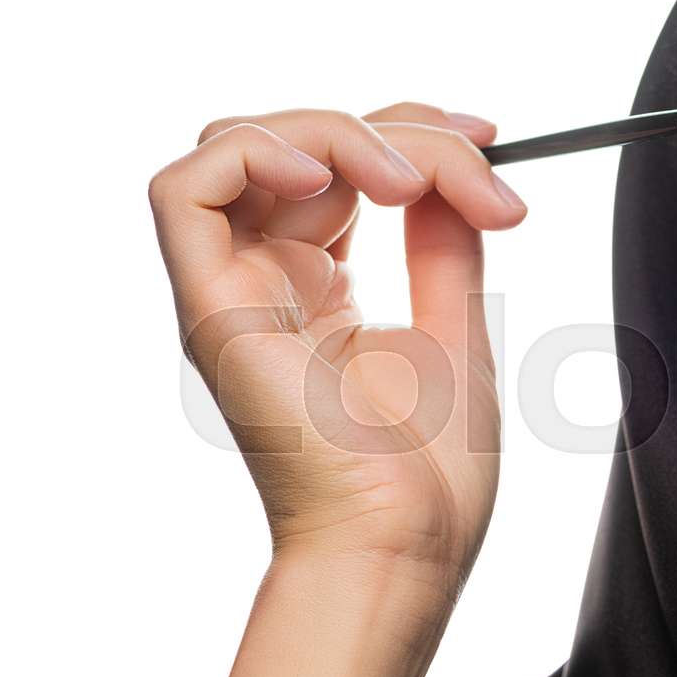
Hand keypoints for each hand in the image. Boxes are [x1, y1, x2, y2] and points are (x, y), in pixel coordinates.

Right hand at [147, 102, 527, 607]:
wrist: (406, 548)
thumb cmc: (430, 475)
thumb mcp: (455, 326)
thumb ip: (444, 242)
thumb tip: (453, 167)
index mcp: (318, 290)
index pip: (339, 165)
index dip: (409, 129)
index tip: (492, 139)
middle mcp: (266, 282)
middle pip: (300, 141)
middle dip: (399, 128)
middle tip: (484, 162)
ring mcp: (234, 294)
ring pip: (242, 144)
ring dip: (337, 133)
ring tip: (412, 183)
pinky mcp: (211, 311)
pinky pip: (184, 191)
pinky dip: (253, 154)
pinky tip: (327, 174)